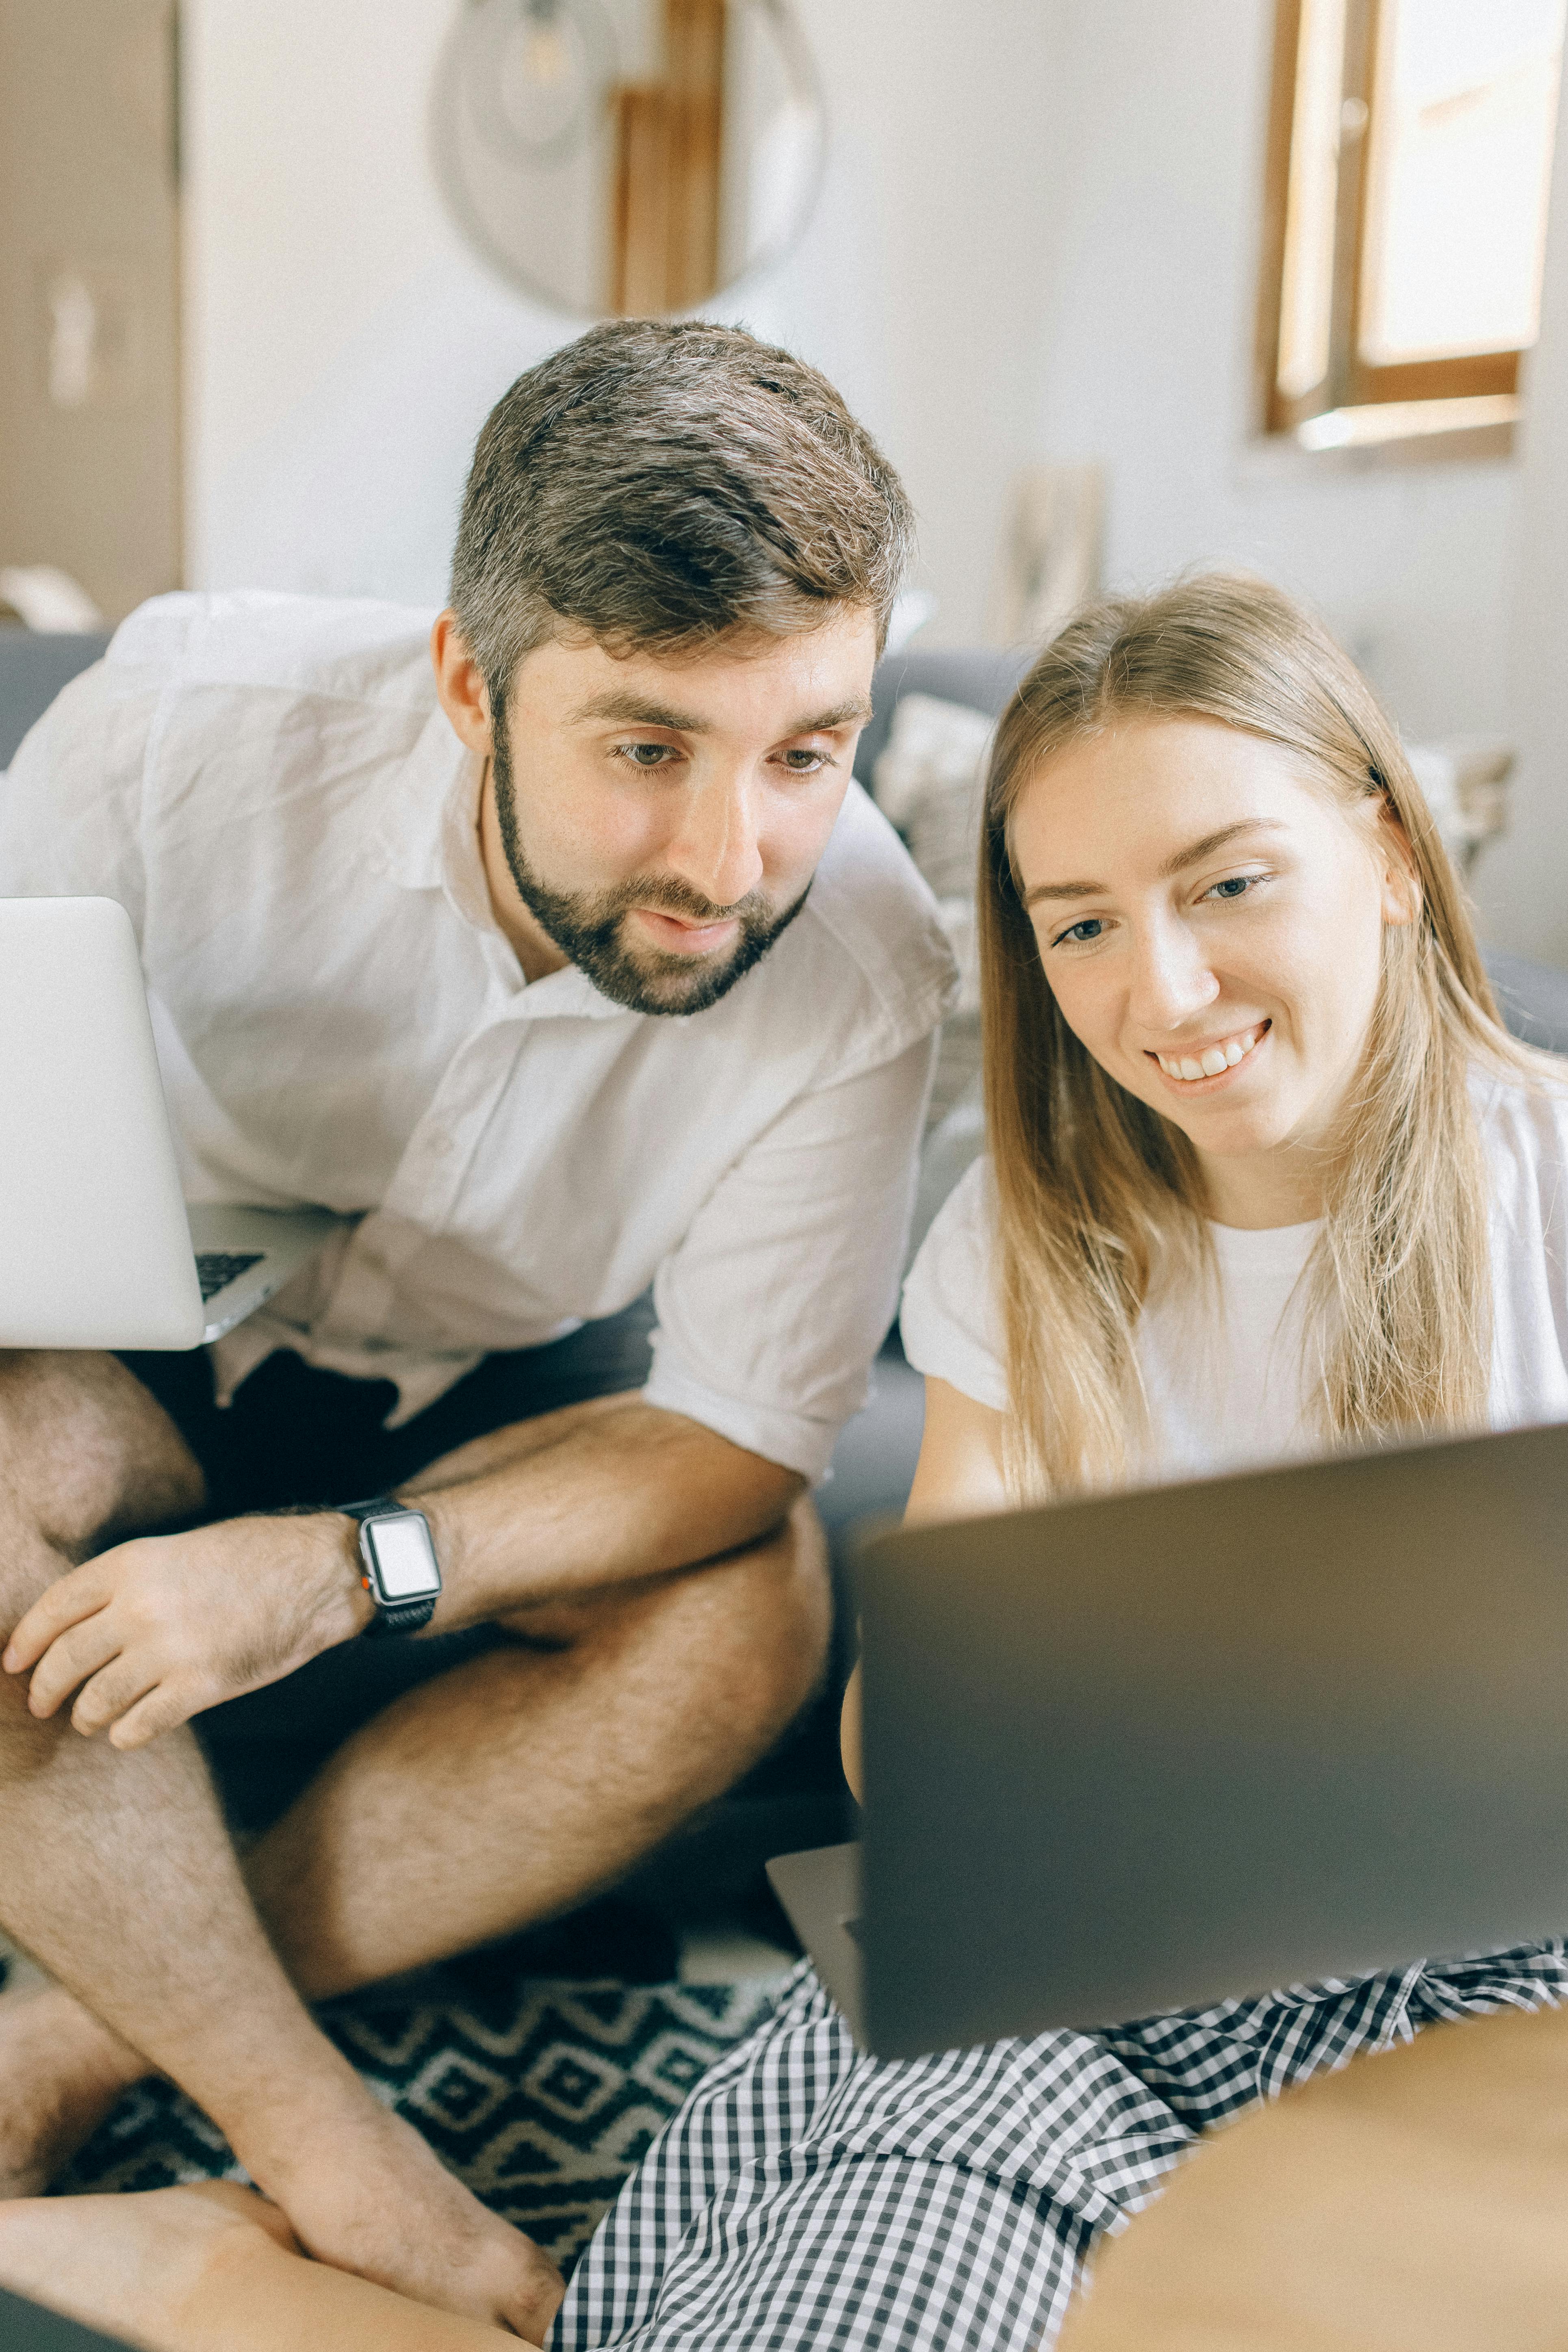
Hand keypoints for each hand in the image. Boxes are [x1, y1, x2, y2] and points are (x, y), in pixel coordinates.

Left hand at [1, 1513, 374, 1748]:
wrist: (317, 1573)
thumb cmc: (252, 1557)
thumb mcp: (178, 1551)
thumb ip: (129, 1585)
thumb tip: (81, 1628)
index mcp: (132, 1564)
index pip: (53, 1609)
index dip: (25, 1642)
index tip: (13, 1663)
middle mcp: (141, 1607)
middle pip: (65, 1661)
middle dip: (44, 1689)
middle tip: (41, 1703)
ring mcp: (170, 1649)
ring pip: (95, 1702)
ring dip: (85, 1717)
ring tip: (88, 1719)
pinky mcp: (201, 1686)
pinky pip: (138, 1727)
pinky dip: (124, 1735)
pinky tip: (127, 1731)